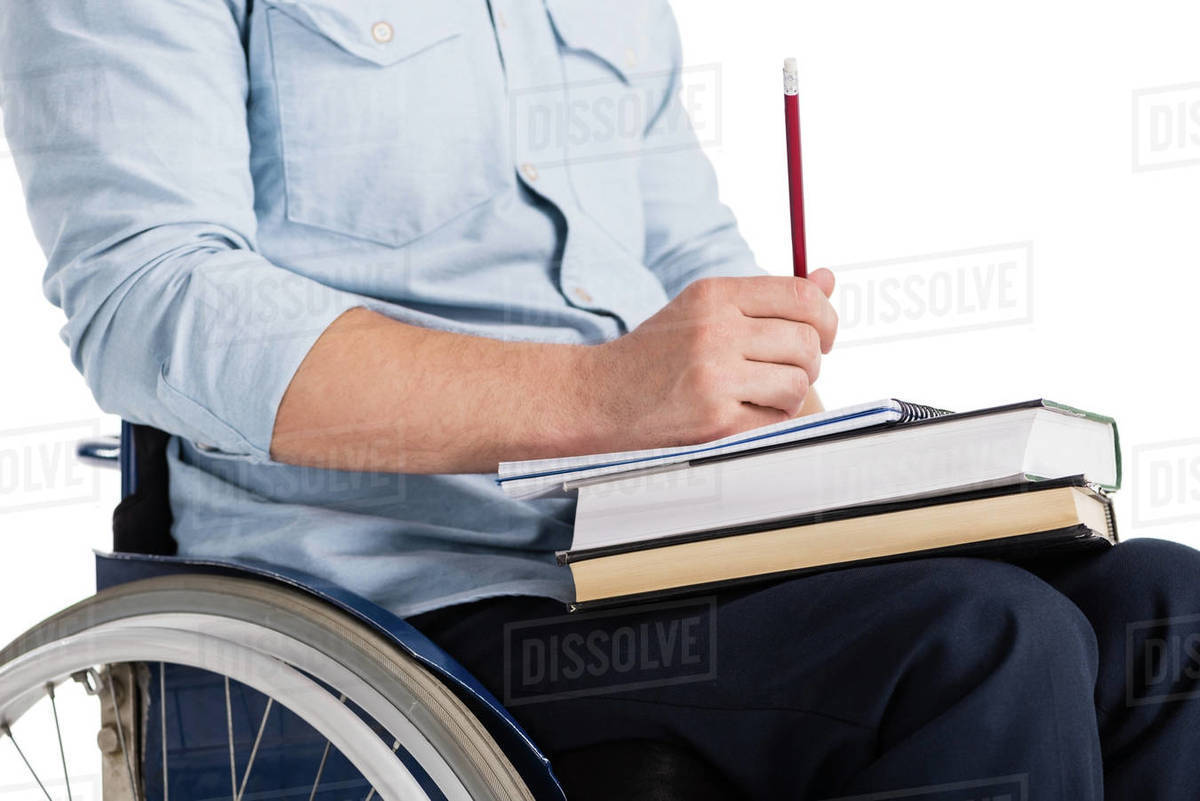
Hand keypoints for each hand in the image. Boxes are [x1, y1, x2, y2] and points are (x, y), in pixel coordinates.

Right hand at [585, 270, 836, 448]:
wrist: (599, 396)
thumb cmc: (657, 354)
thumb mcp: (703, 309)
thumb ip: (766, 297)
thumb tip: (828, 279)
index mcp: (714, 294)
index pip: (801, 296)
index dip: (826, 318)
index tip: (822, 336)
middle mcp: (715, 330)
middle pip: (806, 342)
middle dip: (809, 362)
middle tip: (786, 371)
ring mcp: (714, 377)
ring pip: (797, 383)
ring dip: (789, 394)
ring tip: (760, 395)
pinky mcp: (714, 420)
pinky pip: (777, 420)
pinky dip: (770, 421)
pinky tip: (741, 414)